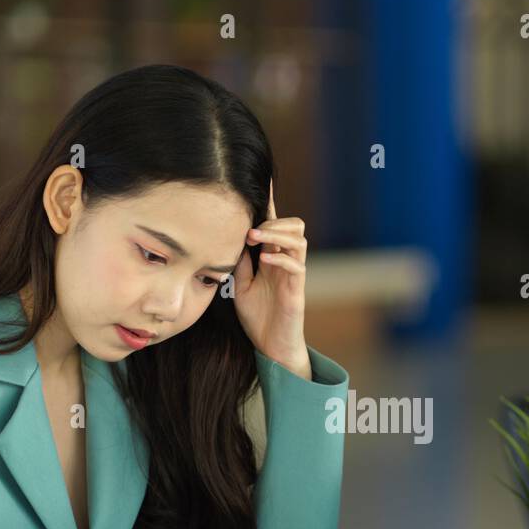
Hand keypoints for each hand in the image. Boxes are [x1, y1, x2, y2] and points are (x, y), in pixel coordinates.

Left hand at [231, 179, 311, 379]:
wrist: (271, 346)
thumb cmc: (258, 316)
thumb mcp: (240, 284)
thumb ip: (239, 262)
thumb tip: (229, 238)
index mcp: (273, 257)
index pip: (274, 224)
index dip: (270, 203)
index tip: (262, 182)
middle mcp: (286, 262)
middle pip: (295, 224)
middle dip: (274, 221)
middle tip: (251, 230)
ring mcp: (294, 275)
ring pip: (299, 240)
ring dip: (276, 235)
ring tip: (256, 238)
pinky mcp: (297, 291)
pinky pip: (296, 266)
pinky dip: (280, 259)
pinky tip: (264, 260)